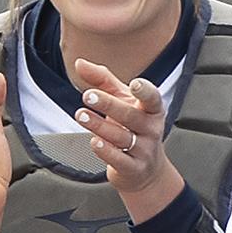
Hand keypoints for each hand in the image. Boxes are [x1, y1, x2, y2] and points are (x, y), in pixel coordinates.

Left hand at [71, 57, 183, 214]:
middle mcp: (151, 129)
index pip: (152, 98)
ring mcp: (144, 150)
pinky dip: (106, 151)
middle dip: (109, 105)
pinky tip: (94, 142)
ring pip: (121, 137)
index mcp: (152, 109)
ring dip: (100, 126)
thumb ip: (102, 81)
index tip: (134, 84)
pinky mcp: (134, 168)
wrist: (145, 170)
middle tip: (88, 95)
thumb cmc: (132, 128)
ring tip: (81, 115)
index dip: (145, 91)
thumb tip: (79, 62)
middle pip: (130, 116)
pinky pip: (119, 159)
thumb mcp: (122, 102)